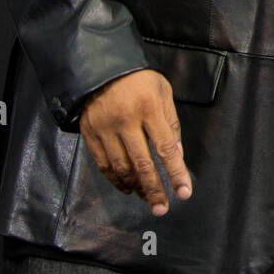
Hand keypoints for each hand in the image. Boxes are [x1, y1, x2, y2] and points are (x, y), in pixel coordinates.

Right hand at [79, 69, 191, 215]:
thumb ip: (170, 123)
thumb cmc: (139, 78)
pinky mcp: (89, 133)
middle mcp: (126, 120)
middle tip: (162, 208)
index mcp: (149, 108)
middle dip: (155, 190)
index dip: (176, 173)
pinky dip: (116, 180)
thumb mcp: (162, 92)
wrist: (101, 66)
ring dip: (136, 187)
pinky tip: (127, 187)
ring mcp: (105, 128)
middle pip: (143, 164)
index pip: (166, 148)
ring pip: (122, 168)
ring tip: (147, 197)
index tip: (184, 192)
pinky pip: (103, 164)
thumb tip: (176, 155)